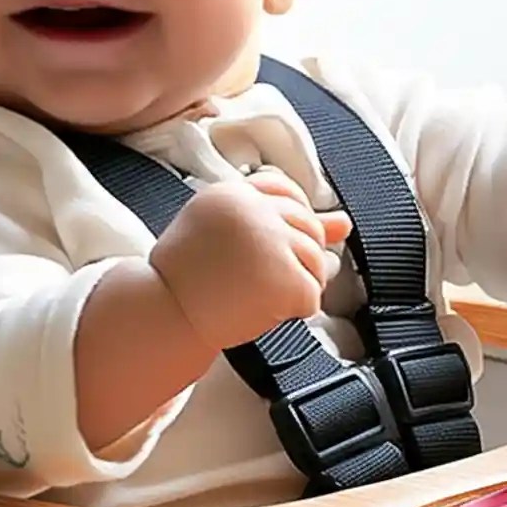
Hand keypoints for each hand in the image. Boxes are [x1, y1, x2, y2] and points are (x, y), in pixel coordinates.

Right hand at [149, 172, 350, 350]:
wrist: (163, 315)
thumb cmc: (187, 278)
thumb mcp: (227, 235)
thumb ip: (285, 221)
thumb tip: (343, 222)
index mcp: (233, 193)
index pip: (286, 191)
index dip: (288, 220)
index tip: (274, 243)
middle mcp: (253, 210)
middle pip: (307, 226)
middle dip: (295, 256)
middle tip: (261, 279)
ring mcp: (270, 242)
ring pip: (317, 261)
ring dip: (296, 284)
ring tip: (261, 296)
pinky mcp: (282, 278)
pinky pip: (312, 296)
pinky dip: (295, 311)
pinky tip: (265, 311)